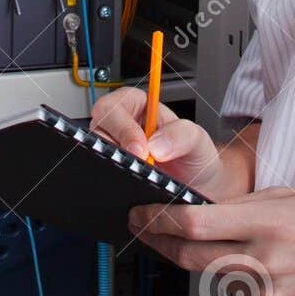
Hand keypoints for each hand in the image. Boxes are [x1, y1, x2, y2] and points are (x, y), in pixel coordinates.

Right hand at [89, 86, 235, 197]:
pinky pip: (102, 176)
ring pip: (96, 155)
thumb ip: (181, 134)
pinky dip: (114, 182)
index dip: (122, 126)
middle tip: (140, 164)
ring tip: (140, 177)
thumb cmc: (194, 158)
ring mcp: (113, 152)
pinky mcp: (112, 175)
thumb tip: (155, 145)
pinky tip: (134, 188)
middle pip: (97, 130)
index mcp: (137, 107)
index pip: (114, 105)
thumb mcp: (197, 139)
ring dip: (115, 166)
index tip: (141, 148)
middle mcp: (119, 128)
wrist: (198, 190)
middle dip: (116, 148)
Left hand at [128, 187, 294, 295]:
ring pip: (218, 279)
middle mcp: (262, 261)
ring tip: (252, 249)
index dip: (158, 220)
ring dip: (217, 264)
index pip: (193, 224)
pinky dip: (247, 285)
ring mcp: (268, 295)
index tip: (141, 215)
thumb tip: (195, 212)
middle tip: (148, 231)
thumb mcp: (284, 196)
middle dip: (161, 243)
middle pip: (190, 257)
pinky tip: (274, 272)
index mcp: (264, 223)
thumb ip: (238, 207)